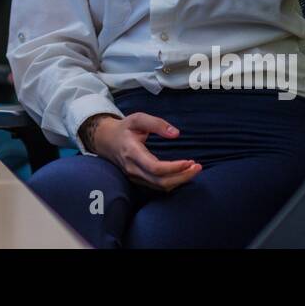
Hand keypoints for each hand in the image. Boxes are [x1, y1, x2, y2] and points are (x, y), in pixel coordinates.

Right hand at [86, 113, 201, 191]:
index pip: (155, 167)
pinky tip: (182, 173)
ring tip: (193, 169)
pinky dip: (173, 182)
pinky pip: (158, 186)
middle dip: (182, 177)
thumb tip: (176, 133)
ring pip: (160, 186)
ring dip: (180, 180)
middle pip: (161, 181)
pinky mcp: (138, 180)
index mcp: (132, 152)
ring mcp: (135, 176)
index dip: (174, 167)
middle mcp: (133, 168)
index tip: (189, 161)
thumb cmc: (124, 128)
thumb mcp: (137, 118)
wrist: (107, 140)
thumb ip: (156, 123)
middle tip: (197, 167)